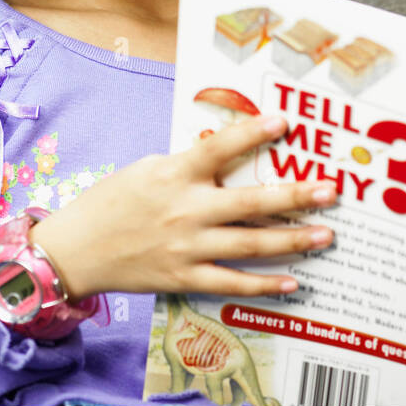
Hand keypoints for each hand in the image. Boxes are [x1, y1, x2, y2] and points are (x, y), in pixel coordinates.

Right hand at [29, 114, 336, 299]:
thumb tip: (230, 155)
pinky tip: (293, 280)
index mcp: (174, 174)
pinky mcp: (183, 278)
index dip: (252, 132)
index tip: (284, 121)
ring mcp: (187, 247)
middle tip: (330, 191)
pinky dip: (264, 284)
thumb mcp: (148, 169)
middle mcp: (185, 210)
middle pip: (250, 202)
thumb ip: (189, 166)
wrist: (76, 250)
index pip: (220, 148)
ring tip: (326, 235)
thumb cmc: (113, 201)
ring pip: (249, 244)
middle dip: (295, 196)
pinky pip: (232, 283)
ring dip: (292, 240)